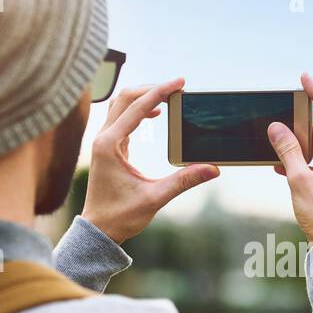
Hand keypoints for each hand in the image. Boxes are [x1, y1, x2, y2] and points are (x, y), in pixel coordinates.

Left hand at [81, 78, 218, 243]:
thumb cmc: (120, 216)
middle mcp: (103, 139)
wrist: (99, 229)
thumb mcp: (155, 198)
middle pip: (125, 98)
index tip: (179, 82)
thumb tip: (212, 169)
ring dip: (144, 97)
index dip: (160, 91)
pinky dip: (139, 110)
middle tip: (177, 88)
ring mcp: (104, 141)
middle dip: (151, 88)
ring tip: (169, 97)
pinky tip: (156, 114)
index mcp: (109, 146)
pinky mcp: (108, 147)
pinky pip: (122, 118)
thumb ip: (184, 181)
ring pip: (121, 105)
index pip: (136, 108)